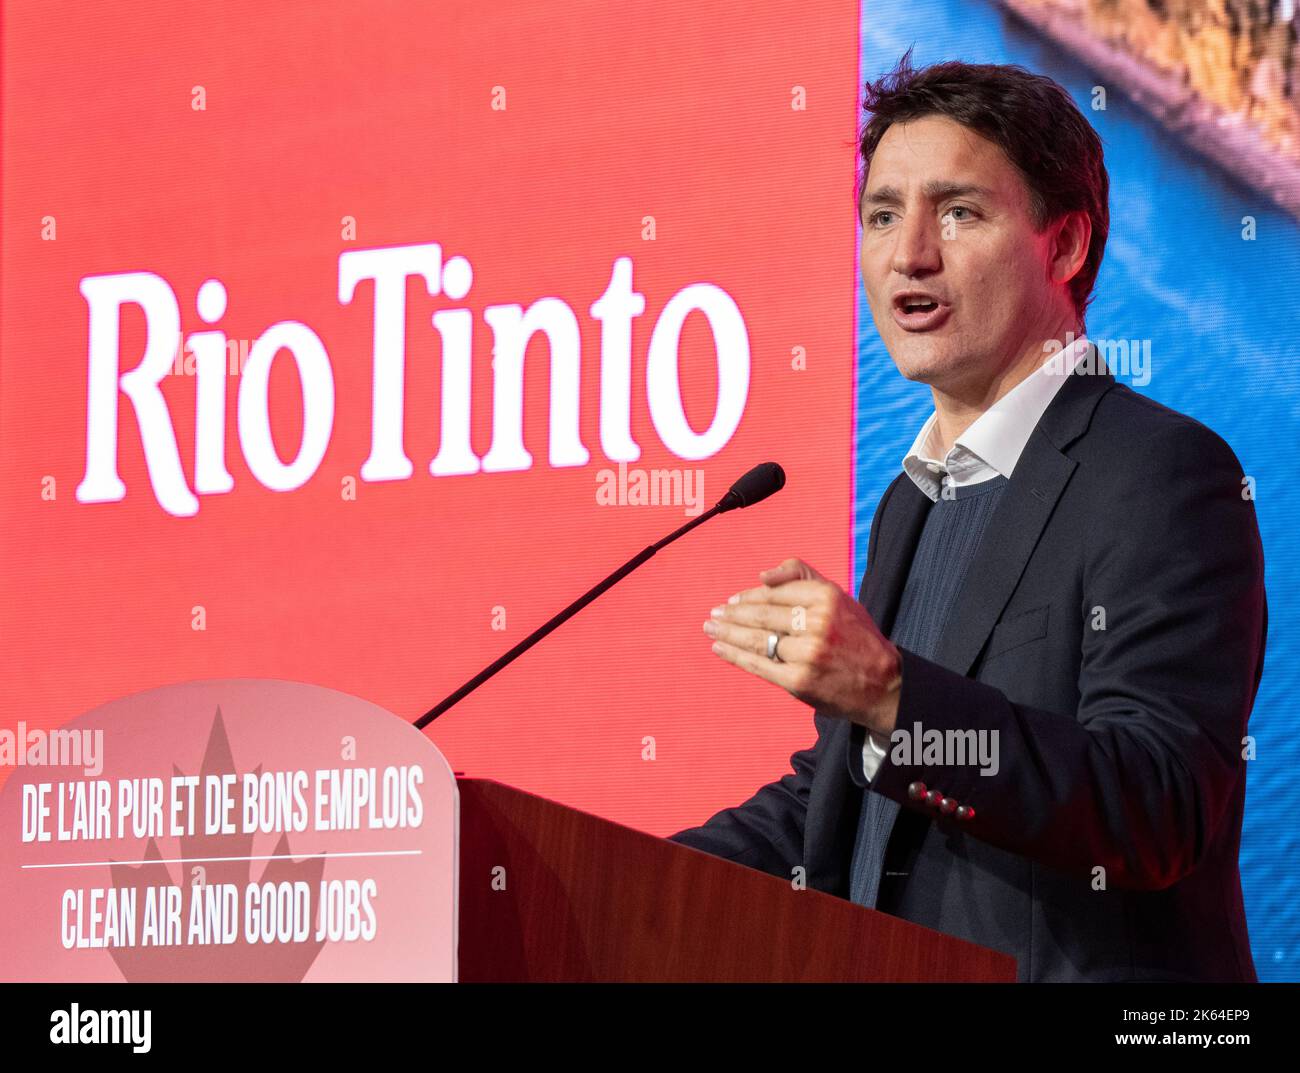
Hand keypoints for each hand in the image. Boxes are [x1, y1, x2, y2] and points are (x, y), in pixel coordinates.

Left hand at [702, 557, 902, 736]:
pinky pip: (759, 665)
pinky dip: (735, 655)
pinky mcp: (799, 681)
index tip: (732, 601)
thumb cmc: (856, 637)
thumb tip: (762, 575)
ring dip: (727, 633)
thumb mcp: (839, 597)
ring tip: (711, 628)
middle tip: (715, 614)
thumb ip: (802, 576)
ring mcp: (807, 654)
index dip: (749, 597)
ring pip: (757, 639)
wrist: (883, 685)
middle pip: (762, 616)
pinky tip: (720, 649)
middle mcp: (817, 623)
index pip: (775, 593)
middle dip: (733, 615)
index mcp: (827, 597)